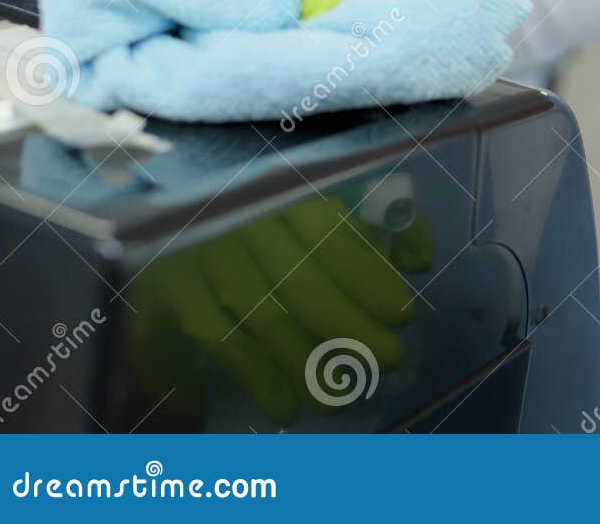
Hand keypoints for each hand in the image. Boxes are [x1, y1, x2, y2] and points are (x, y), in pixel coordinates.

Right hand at [129, 196, 433, 424]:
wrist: (198, 197)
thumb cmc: (289, 203)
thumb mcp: (344, 196)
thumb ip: (387, 224)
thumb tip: (418, 262)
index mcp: (293, 191)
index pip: (334, 238)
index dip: (370, 279)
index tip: (402, 315)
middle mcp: (248, 221)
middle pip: (303, 285)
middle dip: (352, 330)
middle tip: (390, 359)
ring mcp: (209, 256)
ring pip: (266, 318)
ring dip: (310, 364)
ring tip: (347, 394)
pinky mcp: (180, 289)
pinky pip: (222, 341)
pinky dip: (258, 377)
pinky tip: (289, 408)